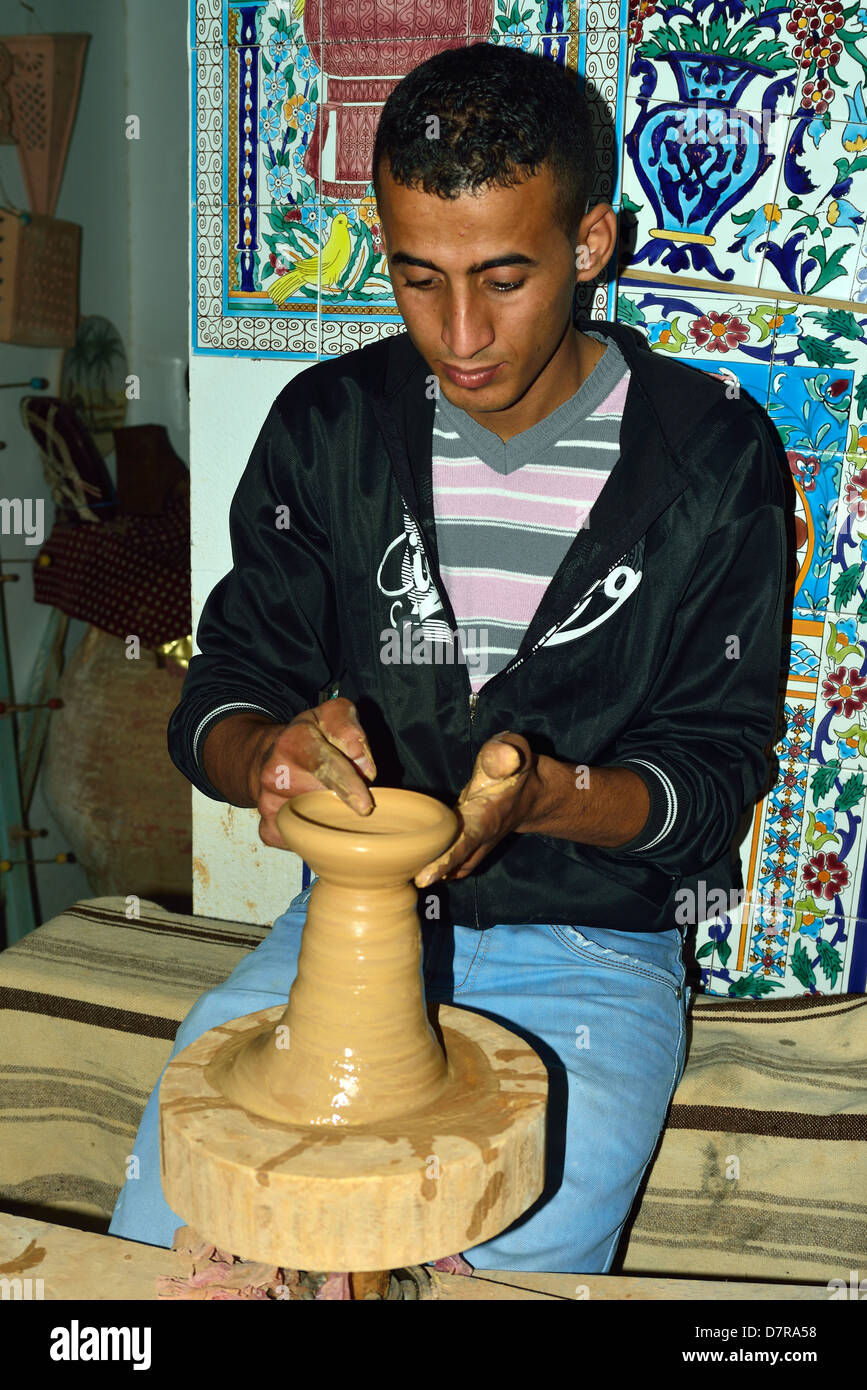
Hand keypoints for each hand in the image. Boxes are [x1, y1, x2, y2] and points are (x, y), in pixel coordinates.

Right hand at [255, 697, 376, 848]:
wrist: (268, 756)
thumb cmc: (310, 737)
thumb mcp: (332, 715)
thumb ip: (350, 729)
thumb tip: (364, 766)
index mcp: (293, 742)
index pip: (324, 765)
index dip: (346, 785)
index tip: (365, 806)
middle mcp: (274, 774)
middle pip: (323, 799)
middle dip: (343, 798)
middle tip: (347, 788)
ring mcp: (268, 804)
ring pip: (314, 824)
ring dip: (330, 816)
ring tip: (327, 797)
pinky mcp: (268, 828)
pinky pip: (300, 841)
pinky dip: (316, 834)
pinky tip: (315, 816)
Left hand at [413, 731, 538, 886]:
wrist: (535, 792)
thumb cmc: (517, 768)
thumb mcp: (515, 751)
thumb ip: (505, 753)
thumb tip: (501, 757)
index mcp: (487, 817)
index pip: (465, 842)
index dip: (445, 860)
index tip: (423, 878)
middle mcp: (483, 837)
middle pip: (457, 863)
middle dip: (433, 875)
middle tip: (405, 883)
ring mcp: (479, 844)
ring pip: (457, 867)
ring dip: (436, 874)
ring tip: (405, 876)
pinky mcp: (472, 844)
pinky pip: (457, 861)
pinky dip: (441, 867)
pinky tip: (417, 865)